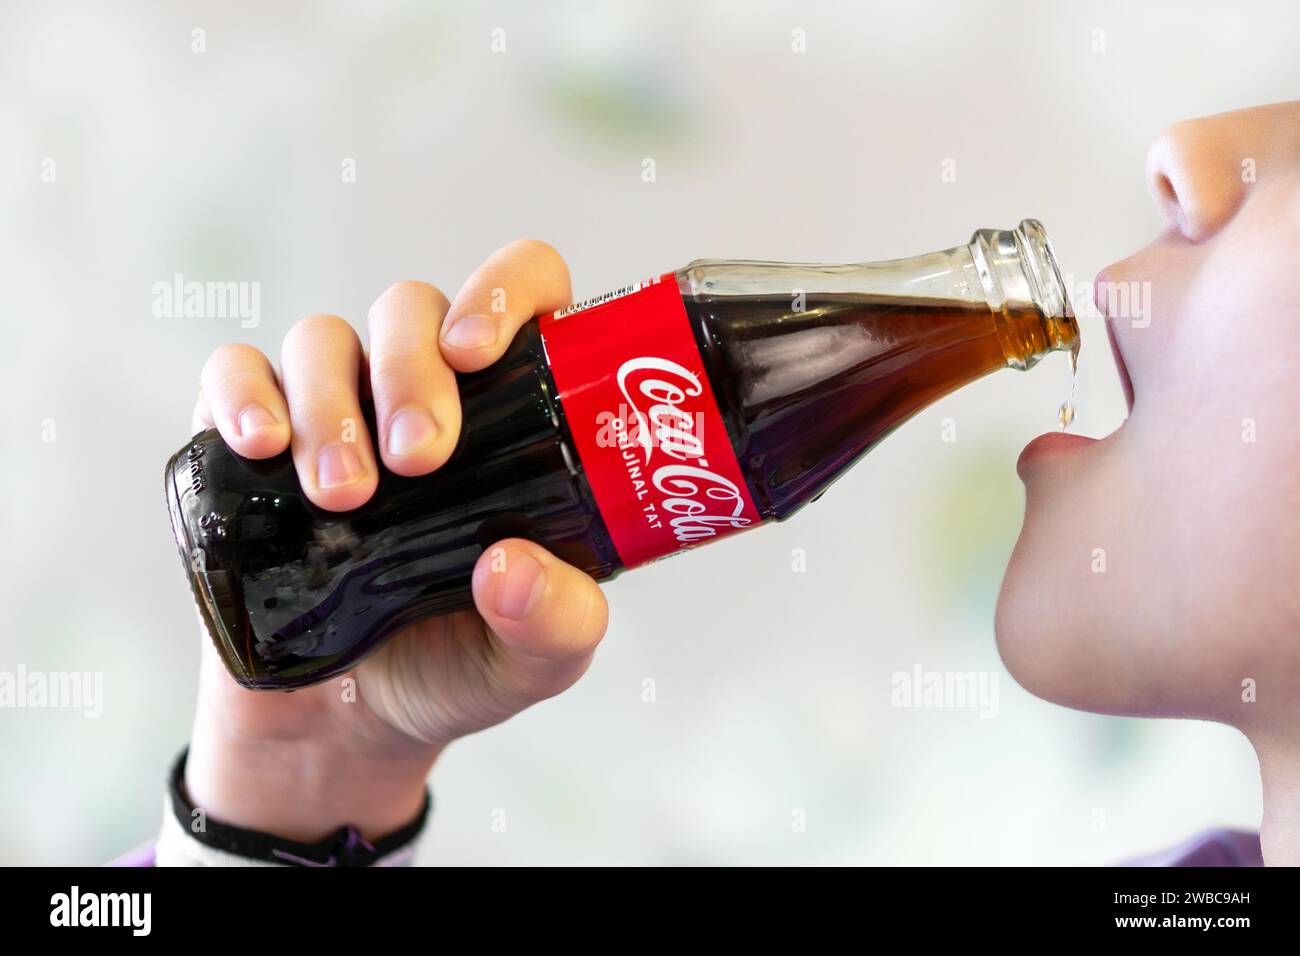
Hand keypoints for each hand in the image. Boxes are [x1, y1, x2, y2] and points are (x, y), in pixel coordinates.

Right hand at [183, 241, 607, 841]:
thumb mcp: (535, 660)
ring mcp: (333, 407)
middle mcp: (422, 391)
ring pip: (324, 339)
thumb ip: (555, 620)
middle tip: (419, 457)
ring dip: (331, 406)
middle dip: (410, 371)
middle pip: (411, 309)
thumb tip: (514, 566)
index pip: (522, 292)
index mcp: (511, 412)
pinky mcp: (251, 441)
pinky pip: (233, 373)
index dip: (503, 291)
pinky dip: (242, 396)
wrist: (349, 723)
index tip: (478, 353)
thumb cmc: (458, 662)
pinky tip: (260, 449)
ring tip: (343, 498)